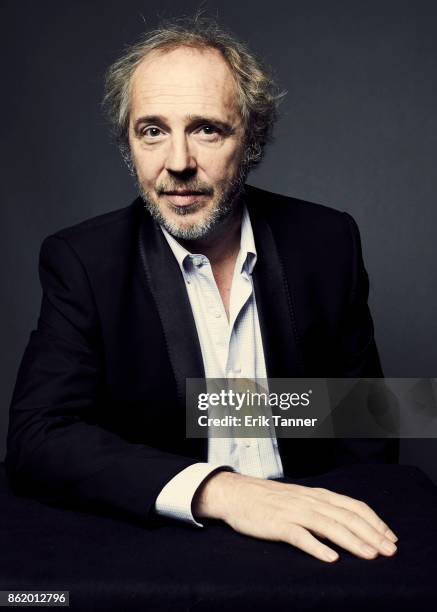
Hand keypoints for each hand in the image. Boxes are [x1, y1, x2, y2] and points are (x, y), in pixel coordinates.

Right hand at [193, 471, 397, 561]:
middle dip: (371, 534)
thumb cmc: (270, 499)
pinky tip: (331, 558)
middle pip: (346, 516)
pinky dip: (317, 547)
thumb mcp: (301, 498)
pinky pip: (300, 536)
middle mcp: (310, 501)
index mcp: (317, 495)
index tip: (390, 537)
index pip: (353, 505)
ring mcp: (294, 512)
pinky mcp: (278, 524)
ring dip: (352, 541)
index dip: (374, 521)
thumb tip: (347, 525)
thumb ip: (322, 509)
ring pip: (329, 526)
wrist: (237, 493)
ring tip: (370, 555)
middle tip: (389, 551)